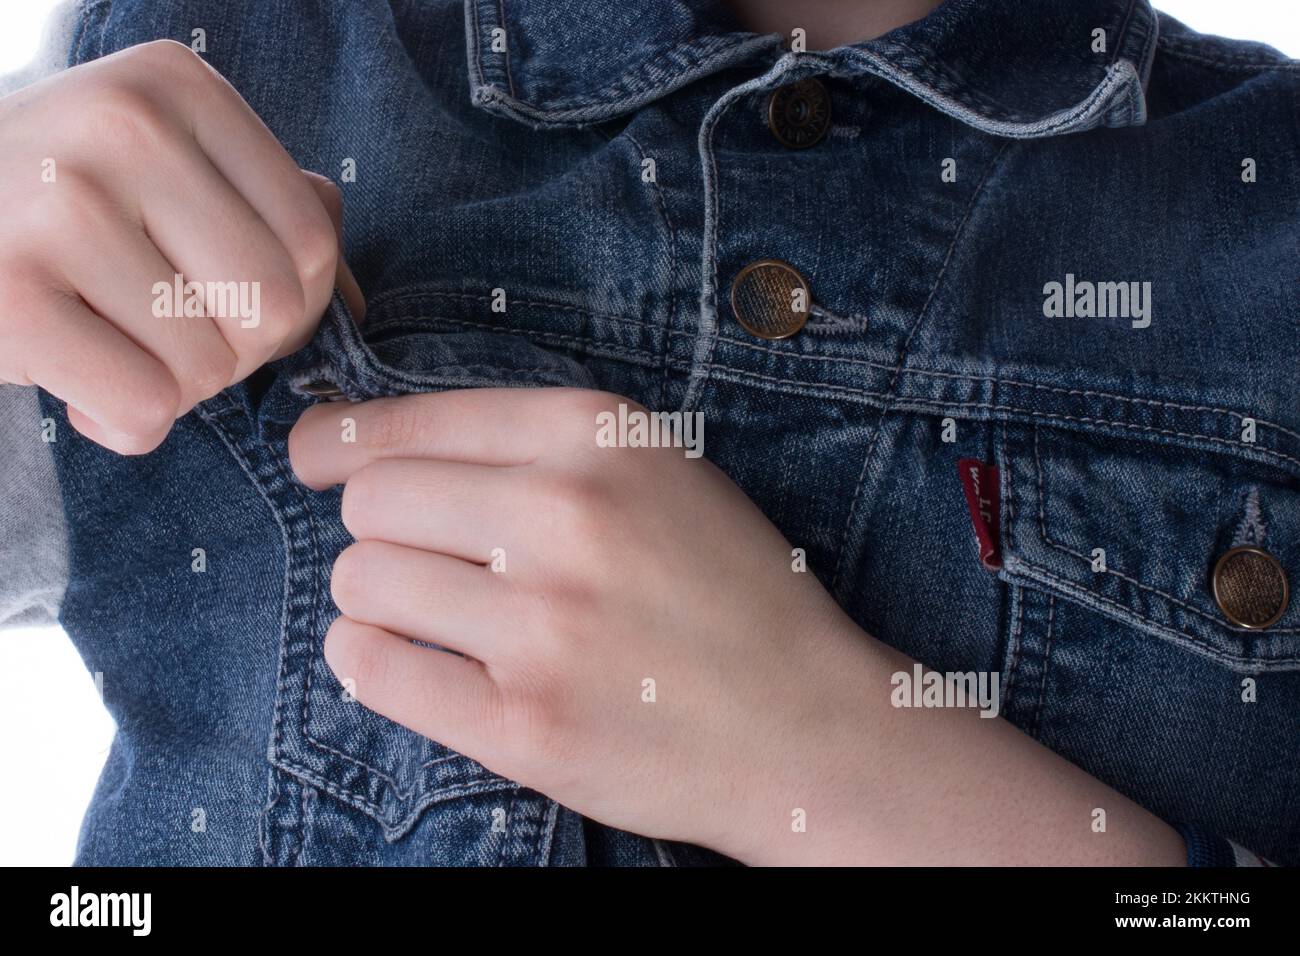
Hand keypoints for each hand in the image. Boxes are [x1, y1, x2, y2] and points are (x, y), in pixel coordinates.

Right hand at [0, 40, 362, 453]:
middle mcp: (123, 126)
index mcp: (177, 86)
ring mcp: (62, 207)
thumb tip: (357, 306)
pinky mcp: (9, 298)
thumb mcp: (159, 168)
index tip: (229, 311)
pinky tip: (79, 389)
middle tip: (169, 341)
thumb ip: (264, 213)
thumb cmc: (50, 206)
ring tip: (112, 350)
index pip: (312, 238)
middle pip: (274, 304)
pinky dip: (126, 425)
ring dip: (176, 390)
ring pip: (211, 365)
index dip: (296, 306)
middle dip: (237, 353)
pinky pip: (146, 406)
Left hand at [288, 388, 869, 856]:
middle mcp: (565, 517)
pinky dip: (372, 662)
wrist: (804, 723)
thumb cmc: (727, 590)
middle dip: (380, 528)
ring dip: (377, 598)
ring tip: (433, 614)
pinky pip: (373, 671)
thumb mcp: (657, 472)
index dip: (344, 439)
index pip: (412, 421)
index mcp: (598, 438)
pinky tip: (414, 661)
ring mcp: (544, 626)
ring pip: (362, 582)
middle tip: (423, 556)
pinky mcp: (525, 725)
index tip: (317, 454)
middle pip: (373, 501)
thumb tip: (354, 446)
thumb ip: (532, 445)